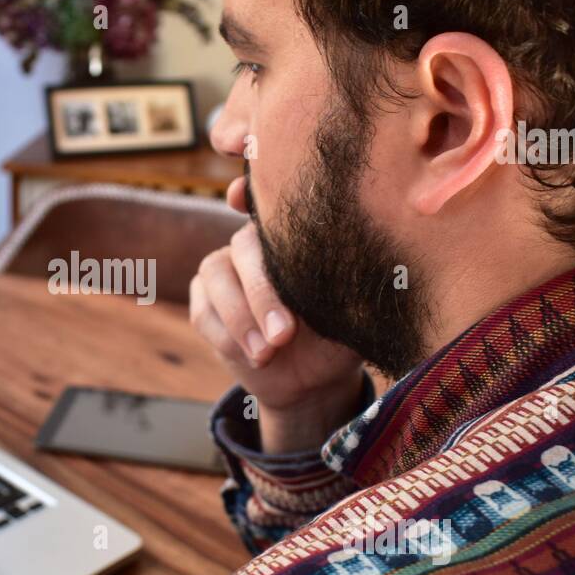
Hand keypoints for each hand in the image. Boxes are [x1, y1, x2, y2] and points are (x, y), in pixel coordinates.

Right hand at [191, 176, 365, 450]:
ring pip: (216, 276)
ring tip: (267, 354)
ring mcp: (224, 269)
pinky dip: (225, 337)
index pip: (270, 203)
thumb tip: (371, 262)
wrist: (311, 380)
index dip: (247, 194)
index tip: (237, 198)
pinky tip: (253, 357)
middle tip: (283, 335)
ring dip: (240, 319)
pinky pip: (203, 312)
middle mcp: (254, 244)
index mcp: (292, 237)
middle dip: (261, 293)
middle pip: (244, 248)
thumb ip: (354, 287)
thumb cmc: (338, 338)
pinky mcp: (205, 302)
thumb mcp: (355, 315)